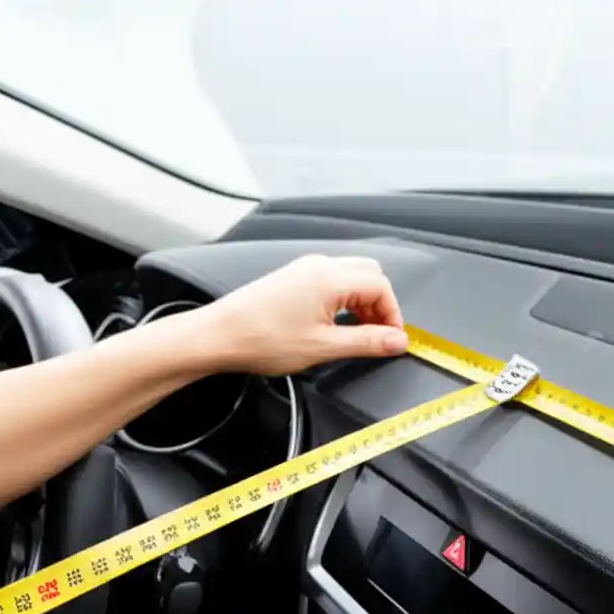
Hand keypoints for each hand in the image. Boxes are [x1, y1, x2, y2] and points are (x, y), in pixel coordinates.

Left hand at [191, 254, 407, 374]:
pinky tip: (332, 324)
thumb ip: (366, 343)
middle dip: (380, 306)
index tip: (392, 340)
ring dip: (361, 303)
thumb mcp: (323, 348)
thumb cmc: (261, 339)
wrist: (217, 336)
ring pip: (351, 276)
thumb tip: (396, 341)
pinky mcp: (293, 277)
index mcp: (330, 278)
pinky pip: (331, 280)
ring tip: (354, 334)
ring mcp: (304, 269)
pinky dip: (342, 300)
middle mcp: (319, 266)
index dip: (393, 315)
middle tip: (376, 336)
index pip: (381, 286)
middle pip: (370, 275)